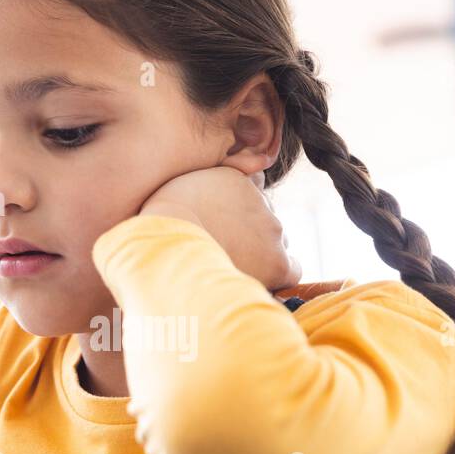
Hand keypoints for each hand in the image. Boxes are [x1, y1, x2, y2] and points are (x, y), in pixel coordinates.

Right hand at [138, 166, 300, 292]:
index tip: (220, 219)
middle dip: (247, 226)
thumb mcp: (177, 188)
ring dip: (259, 248)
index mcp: (234, 178)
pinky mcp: (278, 260)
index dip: (237, 204)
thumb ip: (207, 181)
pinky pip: (292, 267)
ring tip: (230, 263)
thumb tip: (237, 177)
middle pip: (263, 213)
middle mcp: (259, 198)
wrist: (168, 253)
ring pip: (274, 239)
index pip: (252, 184)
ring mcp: (272, 229)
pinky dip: (279, 271)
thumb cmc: (162, 225)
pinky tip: (261, 276)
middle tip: (220, 243)